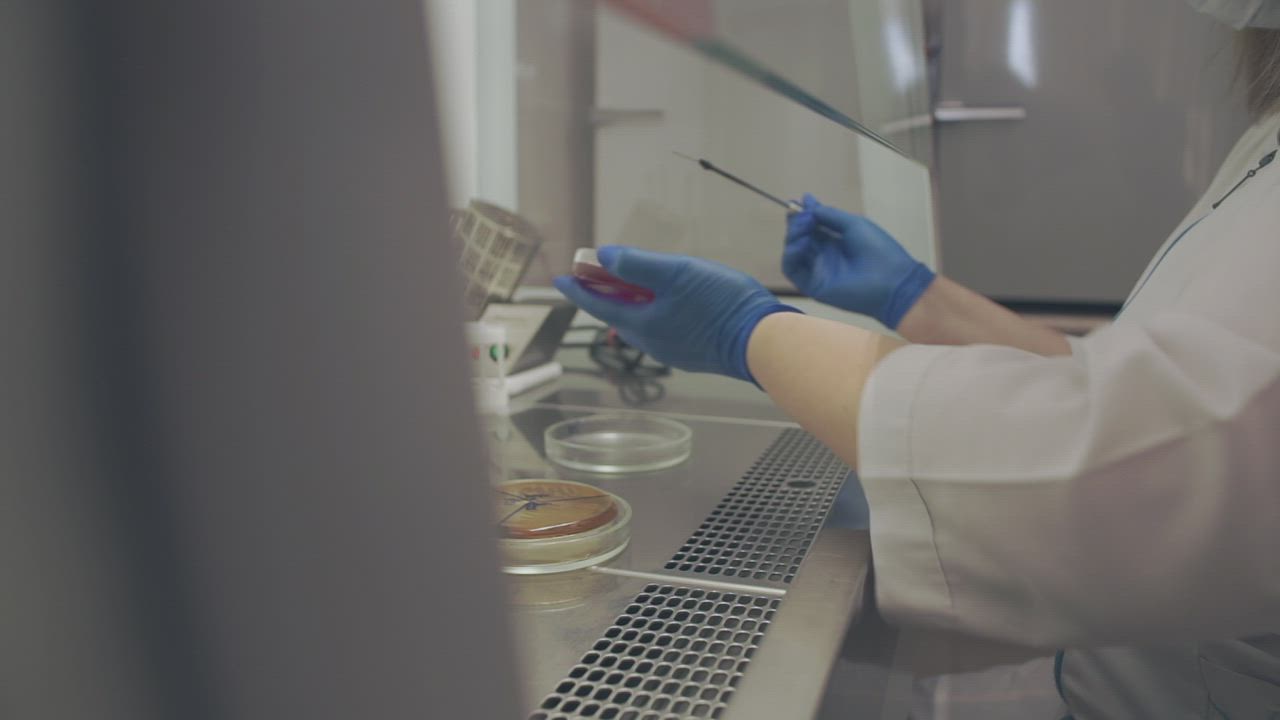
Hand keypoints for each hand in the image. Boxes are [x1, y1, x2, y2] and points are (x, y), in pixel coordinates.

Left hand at [553, 246, 798, 382]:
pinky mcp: (694, 354)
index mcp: (642, 324)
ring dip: (633, 302)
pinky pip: (662, 330)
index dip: (578, 289)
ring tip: (637, 283)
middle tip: (600, 272)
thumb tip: (605, 256)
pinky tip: (671, 300)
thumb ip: (637, 265)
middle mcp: (652, 343)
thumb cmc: (721, 304)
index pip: (598, 305)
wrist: (763, 342)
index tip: (560, 278)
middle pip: (618, 315)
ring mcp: (673, 351)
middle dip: (607, 293)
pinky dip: (655, 312)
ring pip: (641, 323)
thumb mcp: (676, 273)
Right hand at [783, 194, 934, 328]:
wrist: (891, 281)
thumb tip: (806, 200)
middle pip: (799, 238)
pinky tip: (801, 244)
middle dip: (797, 223)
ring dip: (793, 236)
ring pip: (793, 252)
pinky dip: (791, 255)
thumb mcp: (853, 224)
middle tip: (804, 216)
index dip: (803, 215)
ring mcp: (817, 271)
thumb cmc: (878, 250)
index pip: (811, 227)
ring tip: (805, 227)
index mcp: (835, 242)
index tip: (796, 202)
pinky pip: (792, 269)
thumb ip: (828, 215)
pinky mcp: (812, 286)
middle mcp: (823, 255)